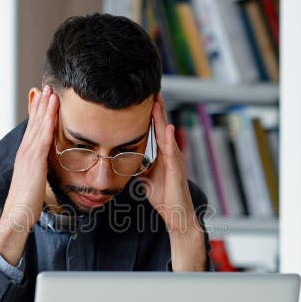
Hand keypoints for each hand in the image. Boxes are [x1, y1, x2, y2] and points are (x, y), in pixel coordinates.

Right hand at [0, 85, 58, 265]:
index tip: (44, 99)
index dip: (38, 113)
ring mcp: (28, 156)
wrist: (16, 217)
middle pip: (34, 124)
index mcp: (25, 157)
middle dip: (41, 105)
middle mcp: (24, 153)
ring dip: (45, 108)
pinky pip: (42, 138)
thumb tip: (43, 168)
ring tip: (50, 92)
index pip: (33, 130)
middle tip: (47, 87)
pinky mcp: (33, 162)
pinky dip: (47, 122)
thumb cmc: (26, 204)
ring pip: (38, 127)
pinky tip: (53, 111)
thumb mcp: (35, 182)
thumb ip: (38, 171)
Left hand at [139, 96, 206, 270]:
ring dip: (162, 117)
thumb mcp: (145, 179)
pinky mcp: (177, 170)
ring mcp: (175, 160)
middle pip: (162, 125)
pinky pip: (172, 152)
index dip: (150, 113)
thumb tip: (124, 162)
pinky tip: (167, 127)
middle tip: (151, 88)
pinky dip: (170, 138)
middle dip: (157, 107)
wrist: (176, 214)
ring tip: (157, 100)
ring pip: (167, 134)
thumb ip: (139, 167)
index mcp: (164, 153)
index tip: (144, 97)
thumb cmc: (163, 196)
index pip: (155, 128)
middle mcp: (171, 152)